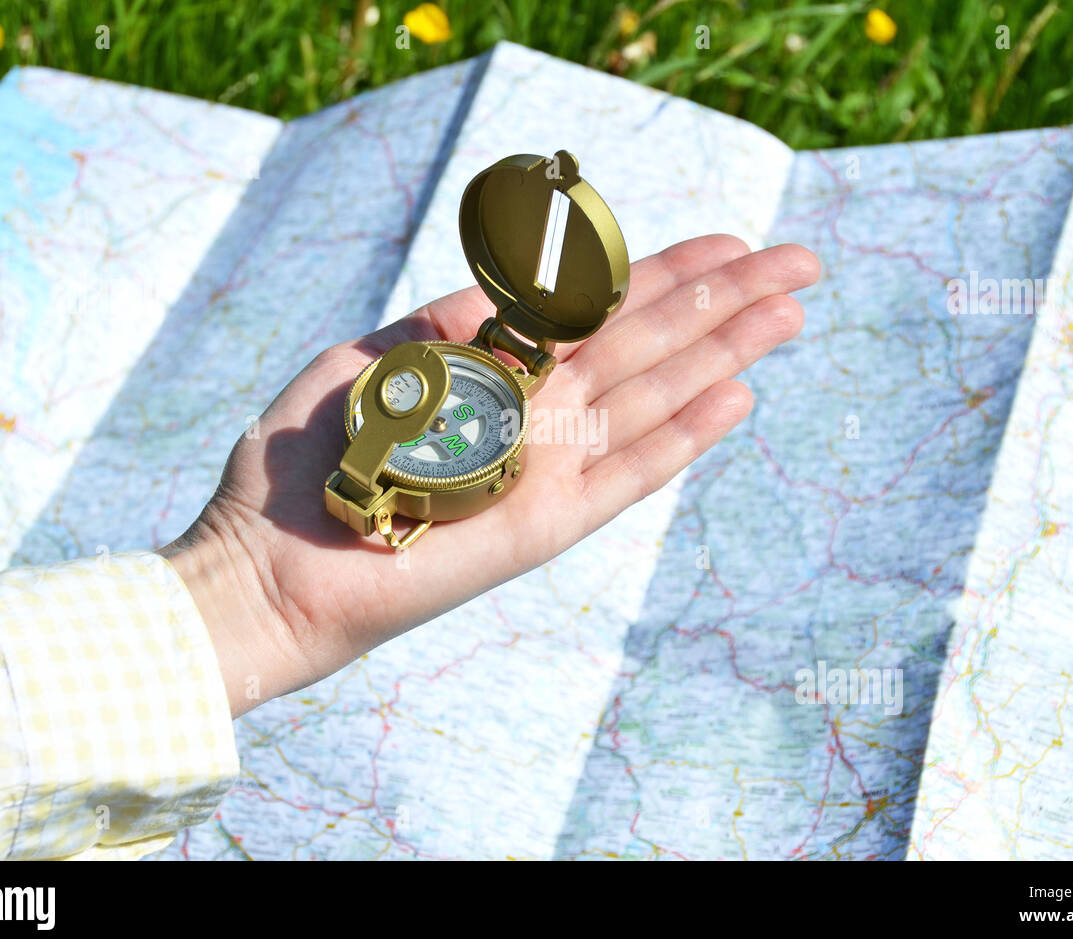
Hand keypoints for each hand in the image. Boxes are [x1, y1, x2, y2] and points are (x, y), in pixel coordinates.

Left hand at [161, 235, 819, 716]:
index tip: (729, 241)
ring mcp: (549, 468)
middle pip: (651, 344)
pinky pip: (628, 473)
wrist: (271, 562)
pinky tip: (737, 395)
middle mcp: (540, 416)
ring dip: (726, 351)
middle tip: (801, 261)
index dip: (668, 273)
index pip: (603, 311)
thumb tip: (516, 281)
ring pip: (657, 396)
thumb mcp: (373, 359)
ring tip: (791, 311)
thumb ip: (448, 322)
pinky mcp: (544, 523)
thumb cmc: (309, 458)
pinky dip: (683, 435)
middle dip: (726, 300)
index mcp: (503, 371)